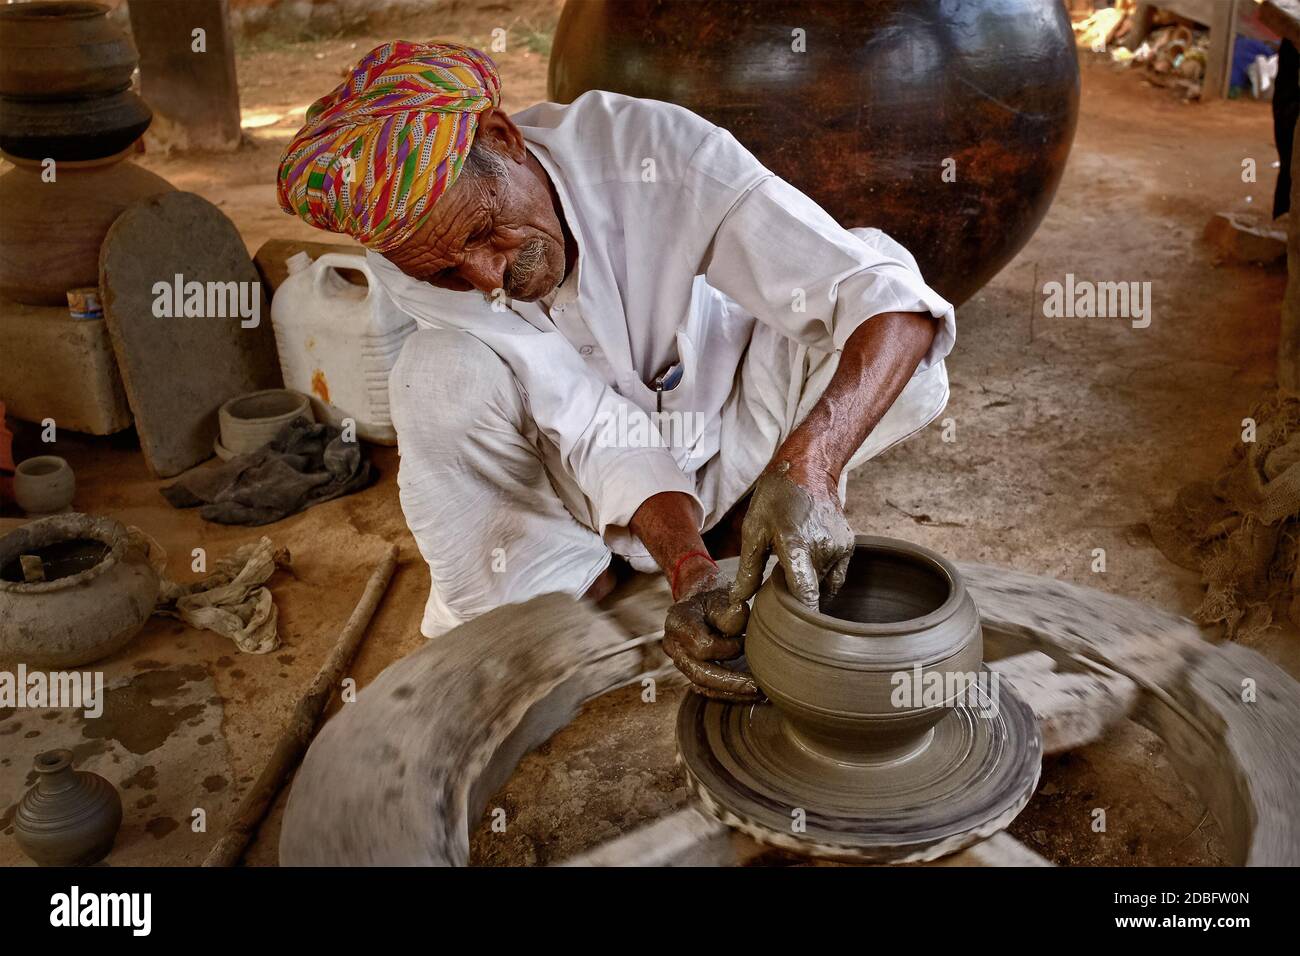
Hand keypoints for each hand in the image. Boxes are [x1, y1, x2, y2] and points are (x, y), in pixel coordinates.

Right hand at [663, 562, 758, 701]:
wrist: (700, 607)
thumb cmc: (714, 601)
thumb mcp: (721, 597)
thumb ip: (729, 608)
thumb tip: (740, 611)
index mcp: (678, 623)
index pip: (704, 646)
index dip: (729, 647)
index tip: (748, 640)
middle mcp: (673, 646)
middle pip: (699, 673)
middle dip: (731, 683)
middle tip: (758, 687)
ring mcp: (679, 662)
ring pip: (703, 686)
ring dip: (732, 693)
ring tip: (759, 694)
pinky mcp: (689, 673)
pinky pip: (707, 690)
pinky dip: (729, 694)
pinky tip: (750, 694)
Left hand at [730, 461, 853, 609]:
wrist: (807, 469)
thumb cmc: (775, 498)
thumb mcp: (753, 531)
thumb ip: (748, 570)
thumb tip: (740, 601)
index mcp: (797, 545)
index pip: (806, 595)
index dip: (802, 617)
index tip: (795, 632)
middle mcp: (823, 548)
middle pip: (811, 592)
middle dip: (795, 595)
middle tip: (777, 579)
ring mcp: (840, 548)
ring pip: (823, 585)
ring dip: (808, 583)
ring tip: (791, 562)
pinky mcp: (849, 546)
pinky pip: (835, 576)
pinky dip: (820, 576)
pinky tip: (807, 560)